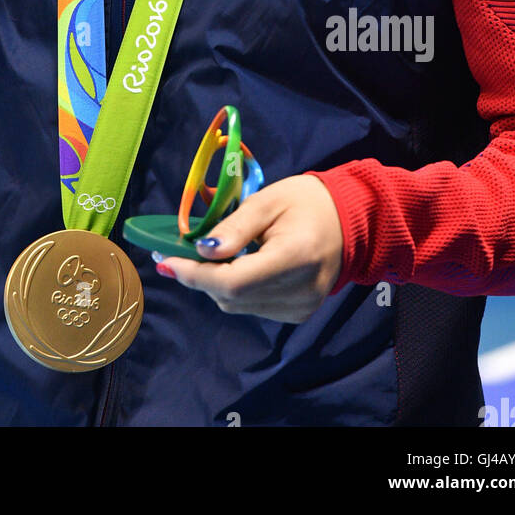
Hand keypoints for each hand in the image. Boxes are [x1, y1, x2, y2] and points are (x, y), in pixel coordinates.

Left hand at [152, 174, 343, 323]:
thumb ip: (234, 227)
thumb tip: (200, 250)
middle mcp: (300, 291)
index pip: (234, 282)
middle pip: (232, 297)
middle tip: (173, 254)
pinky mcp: (298, 314)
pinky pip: (251, 306)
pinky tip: (235, 265)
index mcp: (295, 257)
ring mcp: (301, 308)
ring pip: (237, 305)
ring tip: (205, 256)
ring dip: (214, 283)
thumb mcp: (267, 201)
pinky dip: (234, 289)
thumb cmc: (306, 202)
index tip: (166, 261)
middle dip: (198, 276)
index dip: (195, 275)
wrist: (349, 221)